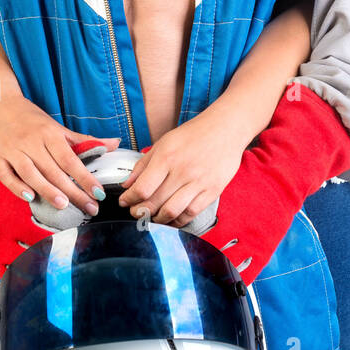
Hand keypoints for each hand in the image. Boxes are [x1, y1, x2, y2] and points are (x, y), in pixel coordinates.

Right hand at [0, 94, 119, 214]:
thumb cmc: (30, 119)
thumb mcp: (57, 127)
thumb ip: (84, 140)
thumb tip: (115, 143)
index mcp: (49, 133)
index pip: (71, 160)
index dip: (85, 178)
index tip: (99, 193)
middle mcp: (31, 142)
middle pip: (54, 170)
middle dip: (73, 191)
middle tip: (89, 208)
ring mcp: (13, 150)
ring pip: (31, 173)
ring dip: (47, 190)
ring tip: (63, 205)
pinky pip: (7, 175)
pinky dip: (17, 187)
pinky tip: (30, 197)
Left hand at [116, 103, 250, 227]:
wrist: (225, 129)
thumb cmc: (193, 135)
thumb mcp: (163, 143)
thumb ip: (143, 164)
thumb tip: (127, 185)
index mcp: (166, 157)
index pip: (142, 188)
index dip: (129, 200)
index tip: (125, 202)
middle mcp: (182, 171)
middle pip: (155, 203)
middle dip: (140, 212)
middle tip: (136, 212)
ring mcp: (199, 182)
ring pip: (172, 212)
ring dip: (158, 220)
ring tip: (153, 217)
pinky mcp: (212, 191)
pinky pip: (191, 213)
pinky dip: (178, 221)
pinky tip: (172, 218)